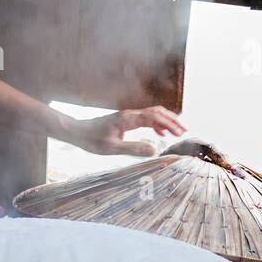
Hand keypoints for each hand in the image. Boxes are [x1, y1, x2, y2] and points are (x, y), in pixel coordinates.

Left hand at [70, 105, 185, 156]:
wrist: (77, 131)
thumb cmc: (91, 140)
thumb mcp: (112, 149)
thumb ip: (133, 149)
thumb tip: (154, 149)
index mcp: (128, 119)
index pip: (154, 117)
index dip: (170, 124)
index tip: (181, 133)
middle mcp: (129, 114)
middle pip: (157, 112)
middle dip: (172, 120)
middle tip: (185, 132)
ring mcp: (128, 116)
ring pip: (152, 113)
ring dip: (166, 121)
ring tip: (178, 132)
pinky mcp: (125, 120)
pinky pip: (145, 118)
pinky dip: (156, 123)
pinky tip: (160, 133)